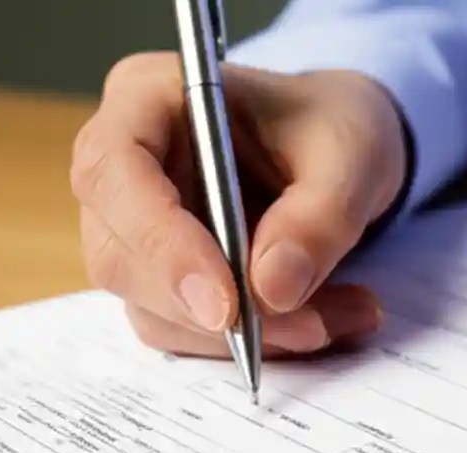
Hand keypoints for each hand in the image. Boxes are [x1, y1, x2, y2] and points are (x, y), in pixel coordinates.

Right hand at [71, 53, 404, 356]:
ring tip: (341, 315)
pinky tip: (324, 320)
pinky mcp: (159, 282)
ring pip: (154, 310)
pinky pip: (188, 333)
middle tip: (307, 323)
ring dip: (248, 334)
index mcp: (145, 97)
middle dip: (211, 307)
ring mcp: (132, 231)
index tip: (225, 305)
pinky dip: (258, 341)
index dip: (161, 242)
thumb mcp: (353, 154)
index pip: (114, 171)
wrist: (335, 153)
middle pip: (120, 256)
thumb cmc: (330, 128)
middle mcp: (121, 168)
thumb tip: (272, 290)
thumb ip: (319, 216)